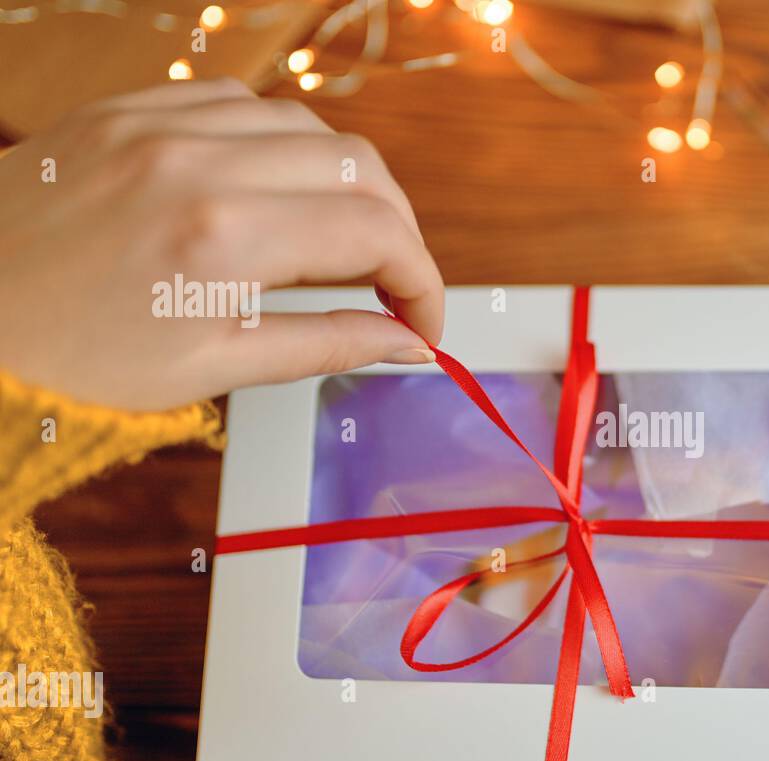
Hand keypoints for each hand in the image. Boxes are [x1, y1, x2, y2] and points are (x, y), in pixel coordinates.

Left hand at [0, 78, 443, 410]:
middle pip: (360, 166)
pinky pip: (239, 103)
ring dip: (345, 182)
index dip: (422, 278)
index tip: (421, 319)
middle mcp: (198, 161)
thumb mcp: (207, 369)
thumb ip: (323, 344)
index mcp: (221, 238)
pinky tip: (273, 189)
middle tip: (392, 283)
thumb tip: (403, 342)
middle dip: (397, 228)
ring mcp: (159, 123)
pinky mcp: (127, 109)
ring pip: (307, 125)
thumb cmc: (65, 360)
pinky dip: (280, 145)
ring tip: (338, 238)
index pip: (376, 232)